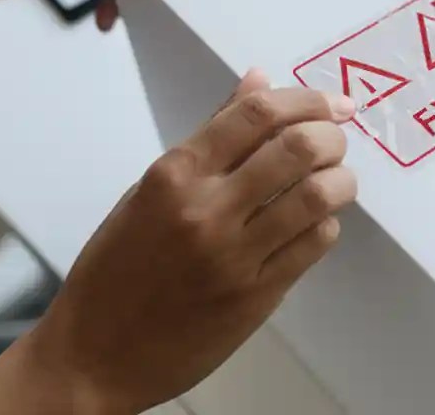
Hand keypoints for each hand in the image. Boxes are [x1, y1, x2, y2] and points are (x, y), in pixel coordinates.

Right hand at [0, 70, 359, 413]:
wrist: (94, 355)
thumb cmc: (117, 268)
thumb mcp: (149, 191)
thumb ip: (211, 136)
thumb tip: (258, 79)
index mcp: (174, 174)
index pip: (256, 113)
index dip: (307, 99)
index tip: (333, 103)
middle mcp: (206, 209)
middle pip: (298, 147)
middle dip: (333, 136)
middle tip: (337, 140)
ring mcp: (234, 255)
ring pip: (318, 196)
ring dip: (341, 180)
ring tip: (335, 180)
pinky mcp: (256, 296)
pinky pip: (314, 245)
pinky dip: (326, 225)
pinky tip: (314, 224)